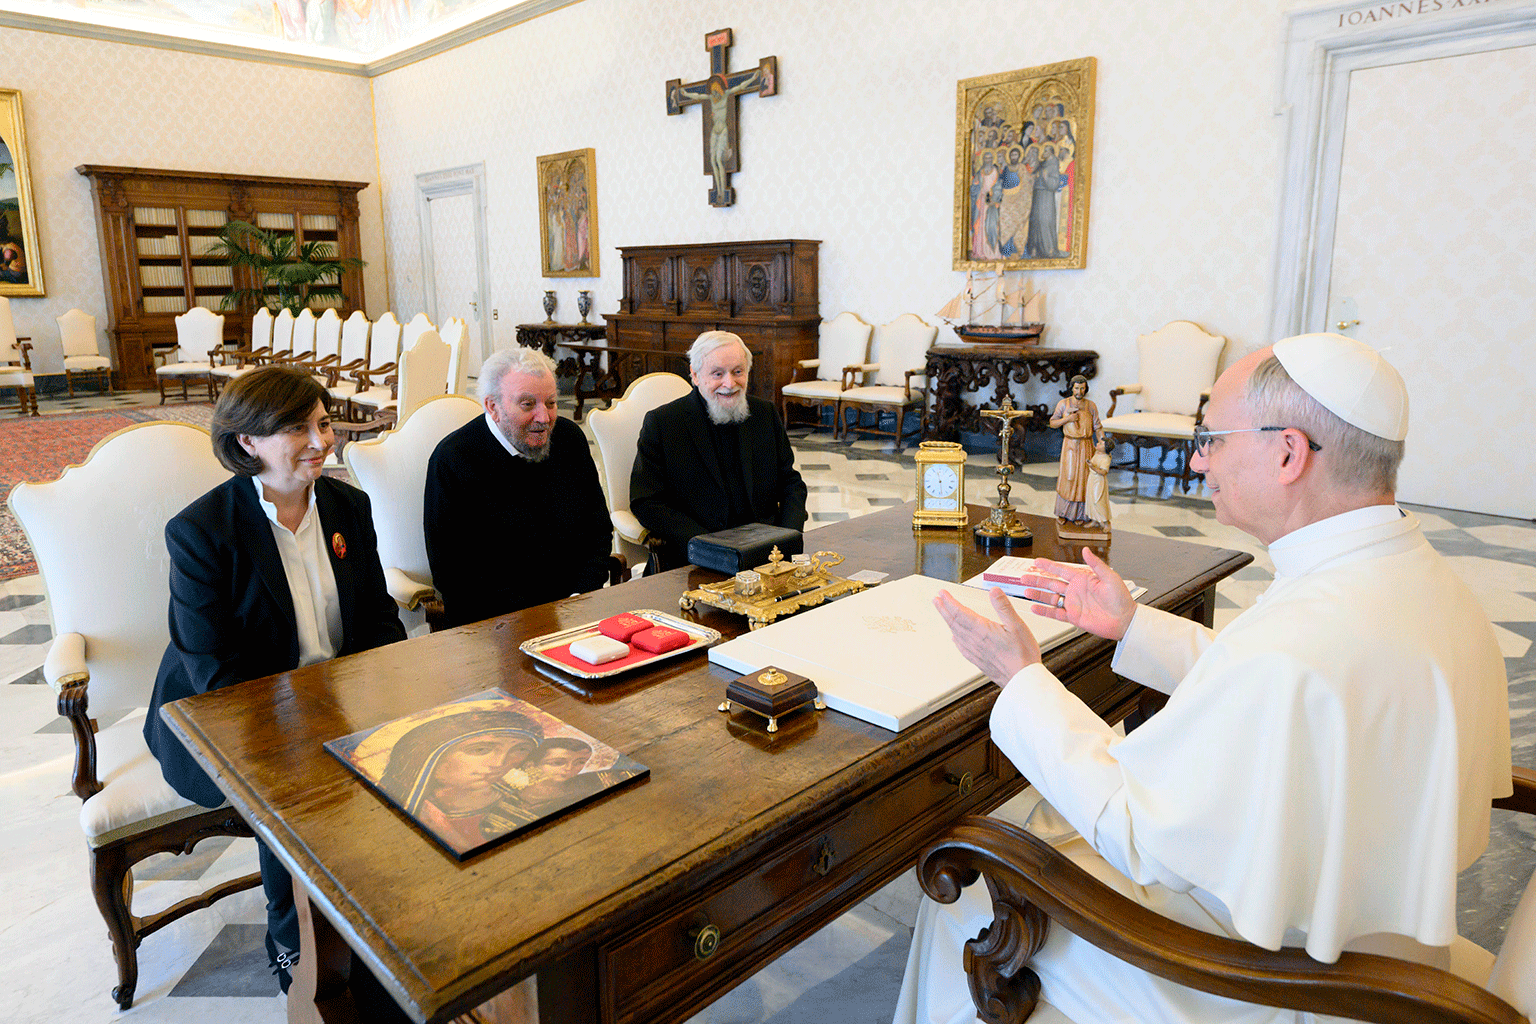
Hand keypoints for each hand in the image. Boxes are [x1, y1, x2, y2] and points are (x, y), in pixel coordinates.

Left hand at [933, 587, 1041, 683]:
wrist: (1022, 679)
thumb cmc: (1022, 654)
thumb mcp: (1017, 625)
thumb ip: (1003, 606)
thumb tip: (994, 590)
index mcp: (982, 629)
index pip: (960, 612)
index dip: (949, 601)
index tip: (942, 593)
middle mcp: (974, 640)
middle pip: (954, 622)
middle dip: (944, 609)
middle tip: (936, 600)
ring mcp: (975, 651)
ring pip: (956, 633)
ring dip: (948, 621)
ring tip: (943, 614)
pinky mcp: (978, 660)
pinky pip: (961, 647)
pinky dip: (955, 638)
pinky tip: (954, 638)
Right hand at [1019, 548, 1135, 639]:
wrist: (1125, 620)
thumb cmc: (1121, 598)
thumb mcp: (1110, 577)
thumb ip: (1096, 564)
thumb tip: (1085, 550)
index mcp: (1083, 579)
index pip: (1061, 570)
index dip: (1049, 566)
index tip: (1037, 561)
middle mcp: (1075, 591)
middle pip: (1051, 583)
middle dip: (1037, 579)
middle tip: (1024, 576)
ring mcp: (1073, 604)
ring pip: (1050, 598)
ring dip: (1038, 594)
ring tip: (1025, 591)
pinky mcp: (1074, 617)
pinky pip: (1055, 613)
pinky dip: (1044, 611)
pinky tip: (1035, 607)